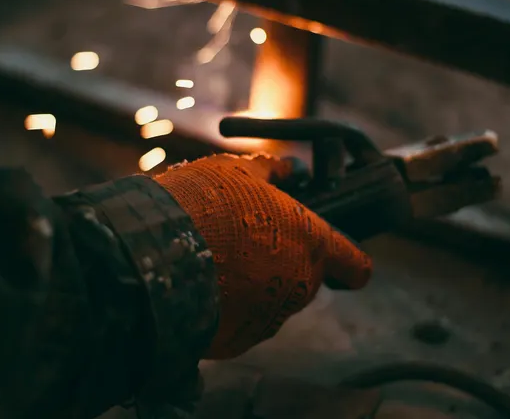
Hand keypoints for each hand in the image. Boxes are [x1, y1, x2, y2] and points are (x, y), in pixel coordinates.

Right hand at [154, 154, 371, 358]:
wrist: (153, 255)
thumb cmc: (202, 206)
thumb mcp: (238, 172)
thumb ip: (273, 171)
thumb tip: (292, 168)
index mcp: (312, 246)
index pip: (356, 266)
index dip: (349, 259)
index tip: (335, 254)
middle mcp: (300, 286)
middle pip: (308, 277)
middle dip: (286, 259)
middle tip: (248, 238)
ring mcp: (270, 317)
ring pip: (275, 298)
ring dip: (257, 281)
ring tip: (218, 258)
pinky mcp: (239, 340)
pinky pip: (244, 319)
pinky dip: (231, 304)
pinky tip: (206, 283)